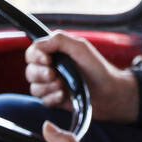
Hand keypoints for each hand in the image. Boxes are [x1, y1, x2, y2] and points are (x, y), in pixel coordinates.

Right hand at [24, 31, 138, 122]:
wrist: (111, 93)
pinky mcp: (56, 100)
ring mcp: (53, 85)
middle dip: (40, 74)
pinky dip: (52, 98)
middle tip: (54, 74)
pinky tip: (64, 96)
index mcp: (56, 52)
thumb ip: (59, 40)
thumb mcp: (80, 48)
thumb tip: (38, 45)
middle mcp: (52, 68)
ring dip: (47, 87)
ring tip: (62, 86)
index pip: (33, 52)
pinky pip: (43, 101)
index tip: (46, 60)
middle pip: (30, 71)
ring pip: (34, 87)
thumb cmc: (98, 68)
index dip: (36, 56)